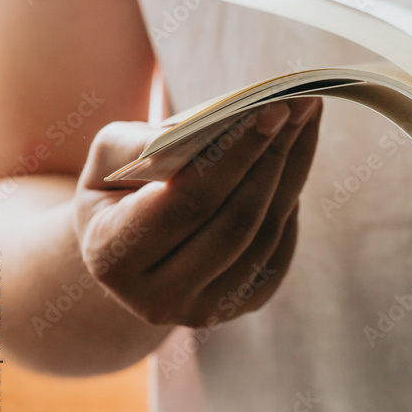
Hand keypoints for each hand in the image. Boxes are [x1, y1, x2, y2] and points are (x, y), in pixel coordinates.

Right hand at [74, 98, 320, 325]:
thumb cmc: (117, 193)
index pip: (190, 200)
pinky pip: (281, 245)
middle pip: (237, 218)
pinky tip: (296, 155)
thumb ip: (138, 145)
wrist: (128, 254)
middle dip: (274, 155)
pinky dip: (292, 197)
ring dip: (293, 170)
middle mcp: (160, 297)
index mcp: (115, 257)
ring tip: (305, 118)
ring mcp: (207, 308)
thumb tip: (204, 127)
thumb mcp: (106, 162)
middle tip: (301, 102)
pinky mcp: (244, 304)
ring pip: (267, 232)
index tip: (272, 107)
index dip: (236, 154)